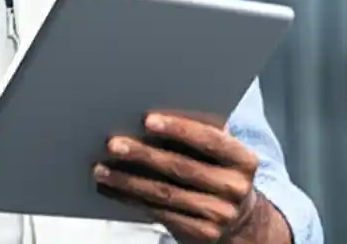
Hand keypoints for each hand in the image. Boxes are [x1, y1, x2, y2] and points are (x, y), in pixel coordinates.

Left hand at [94, 111, 285, 242]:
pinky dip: (131, 199)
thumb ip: (200, 134)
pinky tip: (112, 188)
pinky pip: (159, 213)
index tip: (147, 119)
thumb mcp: (222, 153)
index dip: (179, 129)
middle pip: (182, 168)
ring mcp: (220, 214)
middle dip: (144, 154)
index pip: (210, 140)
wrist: (240, 221)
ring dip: (128, 181)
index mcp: (243, 159)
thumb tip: (152, 115)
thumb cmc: (220, 172)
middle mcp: (235, 188)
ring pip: (165, 194)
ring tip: (102, 168)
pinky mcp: (201, 234)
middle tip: (114, 143)